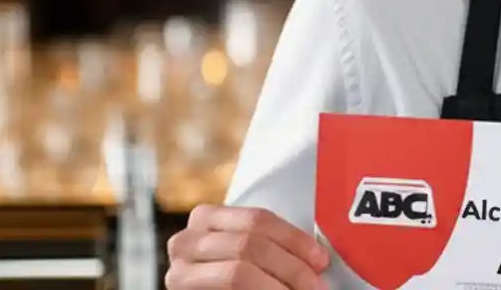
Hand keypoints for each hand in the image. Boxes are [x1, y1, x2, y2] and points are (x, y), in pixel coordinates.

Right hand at [166, 205, 329, 288]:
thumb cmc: (243, 274)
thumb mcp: (250, 251)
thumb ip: (273, 246)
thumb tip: (319, 258)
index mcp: (206, 217)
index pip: (258, 219)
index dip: (295, 239)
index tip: (321, 260)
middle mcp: (185, 241)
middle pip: (250, 245)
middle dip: (291, 267)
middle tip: (316, 286)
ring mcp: (179, 272)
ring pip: (239, 272)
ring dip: (279, 286)